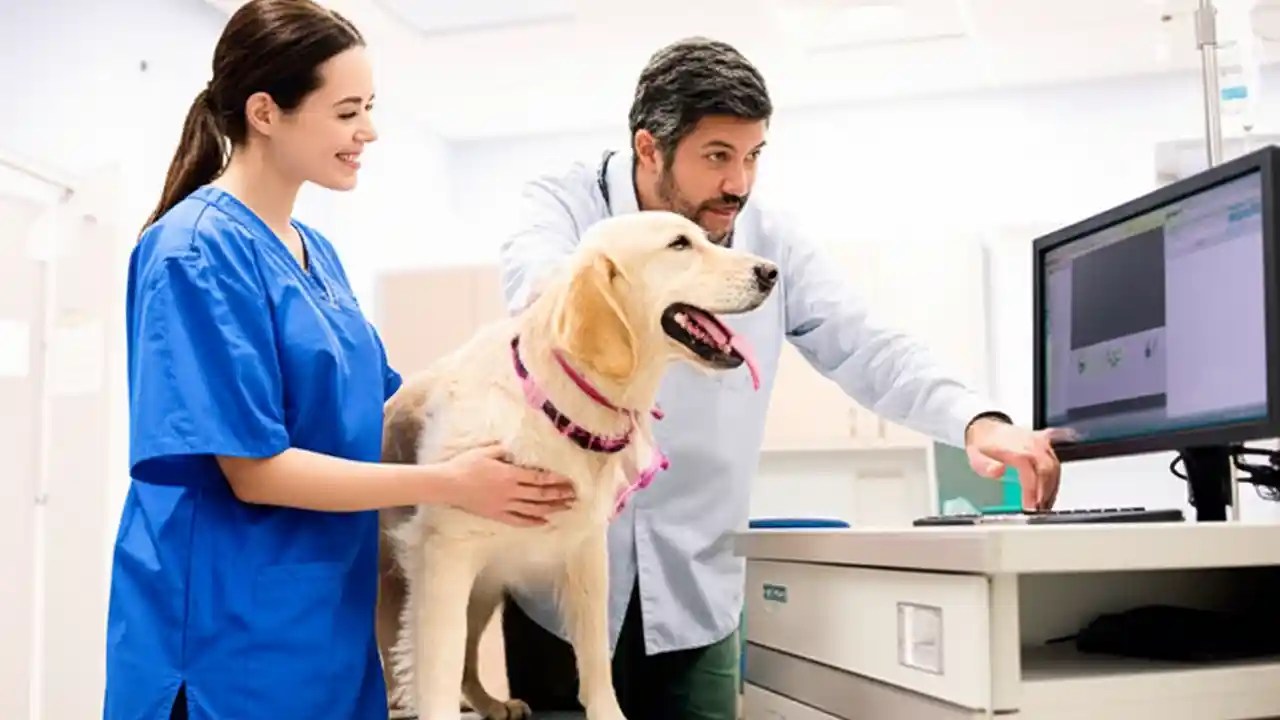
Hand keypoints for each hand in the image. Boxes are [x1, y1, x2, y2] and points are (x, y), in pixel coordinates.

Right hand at [440, 443, 576, 525]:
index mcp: (510, 474)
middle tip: (575, 495)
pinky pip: (518, 521)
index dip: (556, 480)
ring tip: (567, 508)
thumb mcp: (486, 451)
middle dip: (559, 495)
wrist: (447, 485)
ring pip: (533, 509)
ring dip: (552, 509)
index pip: (539, 478)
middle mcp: (510, 492)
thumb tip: (516, 447)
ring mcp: (504, 506)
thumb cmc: (465, 465)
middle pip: (540, 495)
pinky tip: (545, 522)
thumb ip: (503, 450)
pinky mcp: (497, 515)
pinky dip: (533, 522)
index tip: (570, 481)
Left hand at [964, 417, 1066, 511]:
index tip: (1030, 508)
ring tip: (1043, 507)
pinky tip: (1049, 495)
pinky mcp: (1047, 446)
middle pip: (1047, 471)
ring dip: (1051, 490)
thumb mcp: (975, 456)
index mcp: (1015, 447)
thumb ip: (984, 466)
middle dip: (1045, 494)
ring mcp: (1042, 443)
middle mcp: (1032, 443)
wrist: (988, 428)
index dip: (1032, 491)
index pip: (1029, 471)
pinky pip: (1056, 464)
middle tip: (1038, 511)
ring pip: (1055, 469)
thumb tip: (997, 471)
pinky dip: (1054, 482)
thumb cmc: (983, 444)